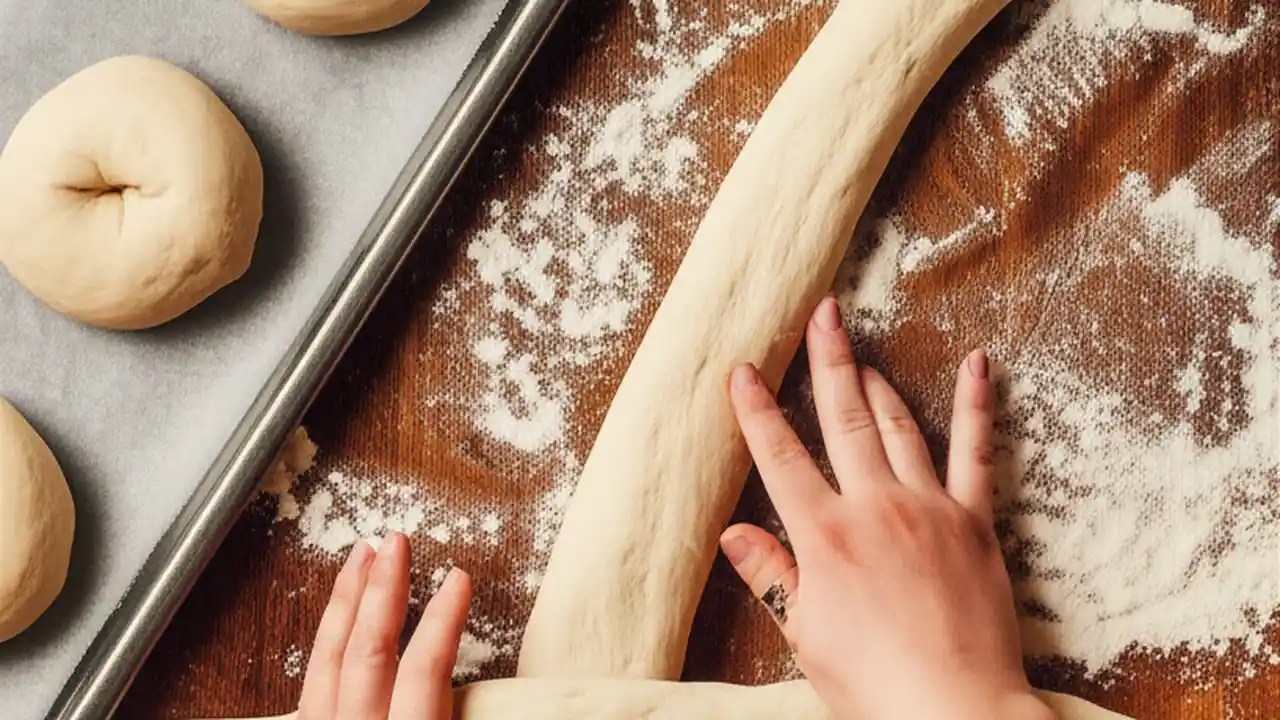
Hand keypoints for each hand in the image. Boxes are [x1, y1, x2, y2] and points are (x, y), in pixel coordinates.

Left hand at [297, 533, 470, 719]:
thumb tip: (504, 692)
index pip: (424, 671)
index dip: (442, 620)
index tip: (457, 580)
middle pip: (367, 652)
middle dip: (382, 590)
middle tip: (395, 544)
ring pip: (326, 660)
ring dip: (345, 602)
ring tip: (359, 560)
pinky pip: (309, 682)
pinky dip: (325, 641)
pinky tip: (336, 622)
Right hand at [721, 297, 1052, 719]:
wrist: (955, 709)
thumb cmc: (873, 682)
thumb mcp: (804, 634)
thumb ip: (771, 574)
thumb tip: (732, 531)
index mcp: (824, 537)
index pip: (779, 458)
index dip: (757, 411)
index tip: (743, 370)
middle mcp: (874, 507)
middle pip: (842, 420)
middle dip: (828, 361)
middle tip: (821, 315)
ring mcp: (929, 508)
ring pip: (898, 428)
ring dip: (878, 385)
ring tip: (863, 354)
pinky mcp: (974, 521)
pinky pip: (976, 452)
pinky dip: (977, 406)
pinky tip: (979, 366)